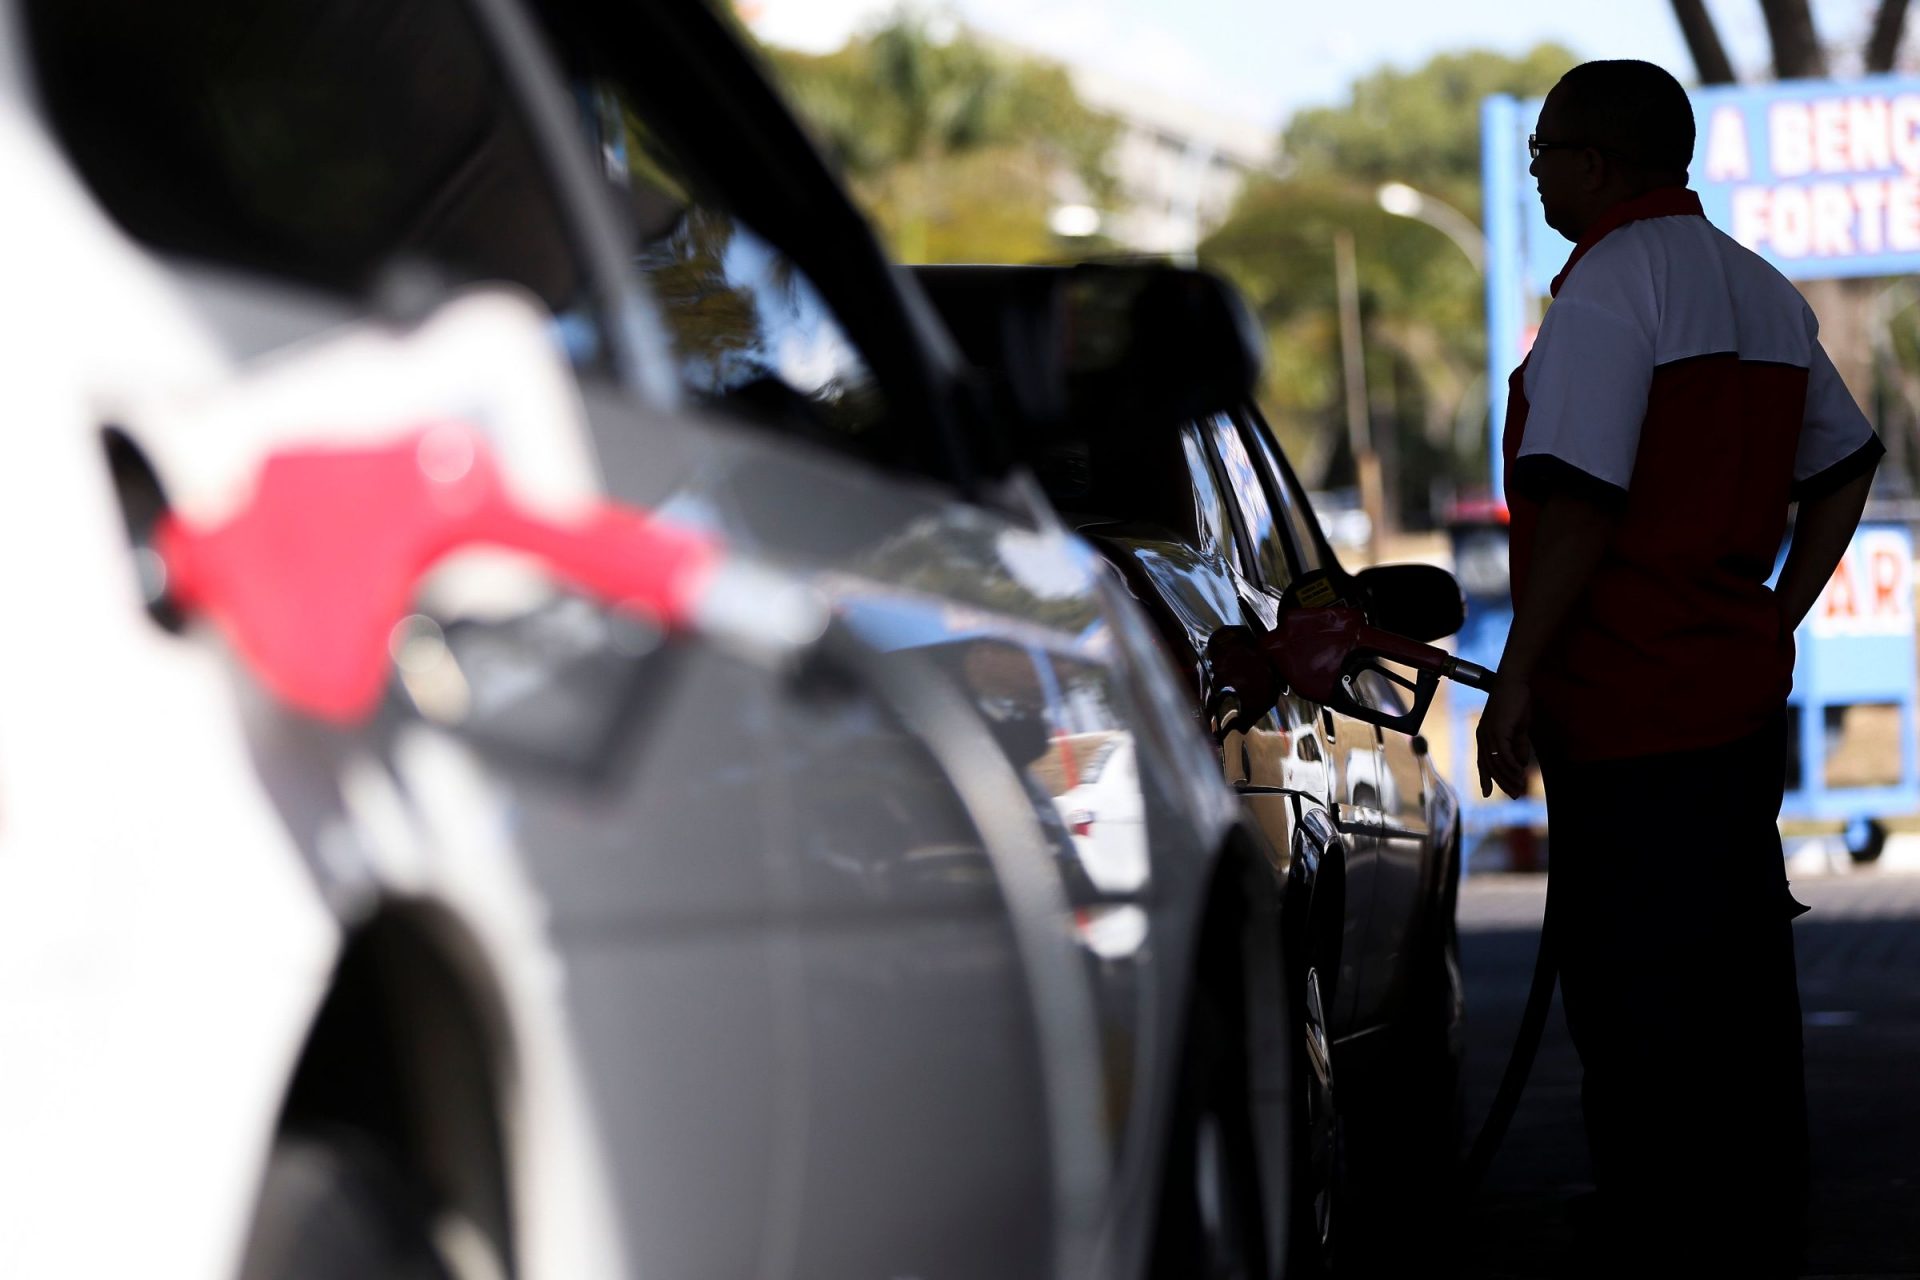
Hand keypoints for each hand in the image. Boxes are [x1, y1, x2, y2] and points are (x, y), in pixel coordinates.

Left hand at [1476, 675, 1532, 799]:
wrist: (1514, 682)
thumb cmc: (1516, 702)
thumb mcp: (1519, 728)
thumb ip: (1518, 746)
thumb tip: (1520, 764)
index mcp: (1485, 736)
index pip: (1483, 762)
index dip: (1485, 778)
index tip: (1487, 794)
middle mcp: (1483, 736)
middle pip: (1490, 766)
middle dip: (1502, 783)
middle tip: (1515, 795)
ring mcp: (1488, 734)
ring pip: (1496, 763)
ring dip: (1509, 777)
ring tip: (1520, 788)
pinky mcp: (1497, 730)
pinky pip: (1503, 755)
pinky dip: (1511, 766)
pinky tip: (1520, 773)